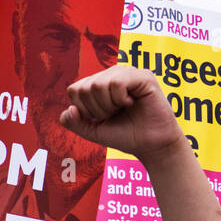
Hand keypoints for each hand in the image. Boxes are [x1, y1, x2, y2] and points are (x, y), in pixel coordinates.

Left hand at [60, 65, 183, 158]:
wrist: (152, 146)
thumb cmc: (127, 136)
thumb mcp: (94, 132)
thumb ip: (75, 123)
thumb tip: (69, 110)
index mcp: (99, 83)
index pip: (74, 90)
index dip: (85, 110)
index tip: (103, 118)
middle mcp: (112, 74)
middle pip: (85, 88)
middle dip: (97, 110)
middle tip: (115, 114)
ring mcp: (128, 73)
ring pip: (99, 84)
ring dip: (109, 106)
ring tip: (124, 109)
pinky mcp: (143, 76)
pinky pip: (117, 83)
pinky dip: (120, 99)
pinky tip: (132, 103)